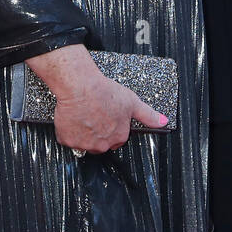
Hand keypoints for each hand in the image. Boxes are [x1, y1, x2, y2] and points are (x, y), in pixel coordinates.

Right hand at [50, 55, 166, 152]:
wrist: (81, 86)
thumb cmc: (104, 91)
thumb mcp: (132, 101)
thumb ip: (148, 115)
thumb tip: (164, 122)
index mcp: (119, 136)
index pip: (116, 139)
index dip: (110, 127)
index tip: (106, 117)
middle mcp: (103, 144)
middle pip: (99, 144)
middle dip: (96, 133)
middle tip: (93, 115)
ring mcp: (85, 144)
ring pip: (83, 143)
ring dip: (82, 133)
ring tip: (83, 115)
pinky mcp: (68, 140)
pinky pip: (67, 139)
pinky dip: (67, 131)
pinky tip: (72, 117)